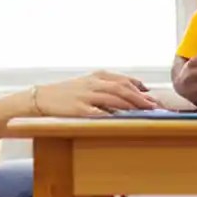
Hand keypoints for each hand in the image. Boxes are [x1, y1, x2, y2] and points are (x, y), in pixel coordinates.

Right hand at [34, 71, 159, 116]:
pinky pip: (98, 112)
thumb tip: (138, 91)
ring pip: (114, 98)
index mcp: (97, 76)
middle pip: (122, 89)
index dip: (140, 88)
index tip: (153, 97)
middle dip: (140, 98)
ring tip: (145, 112)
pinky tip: (122, 120)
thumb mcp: (89, 84)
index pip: (124, 80)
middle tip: (154, 106)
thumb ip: (110, 86)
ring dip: (132, 105)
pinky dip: (111, 115)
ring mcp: (86, 96)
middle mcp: (93, 84)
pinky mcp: (78, 109)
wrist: (42, 97)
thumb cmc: (68, 93)